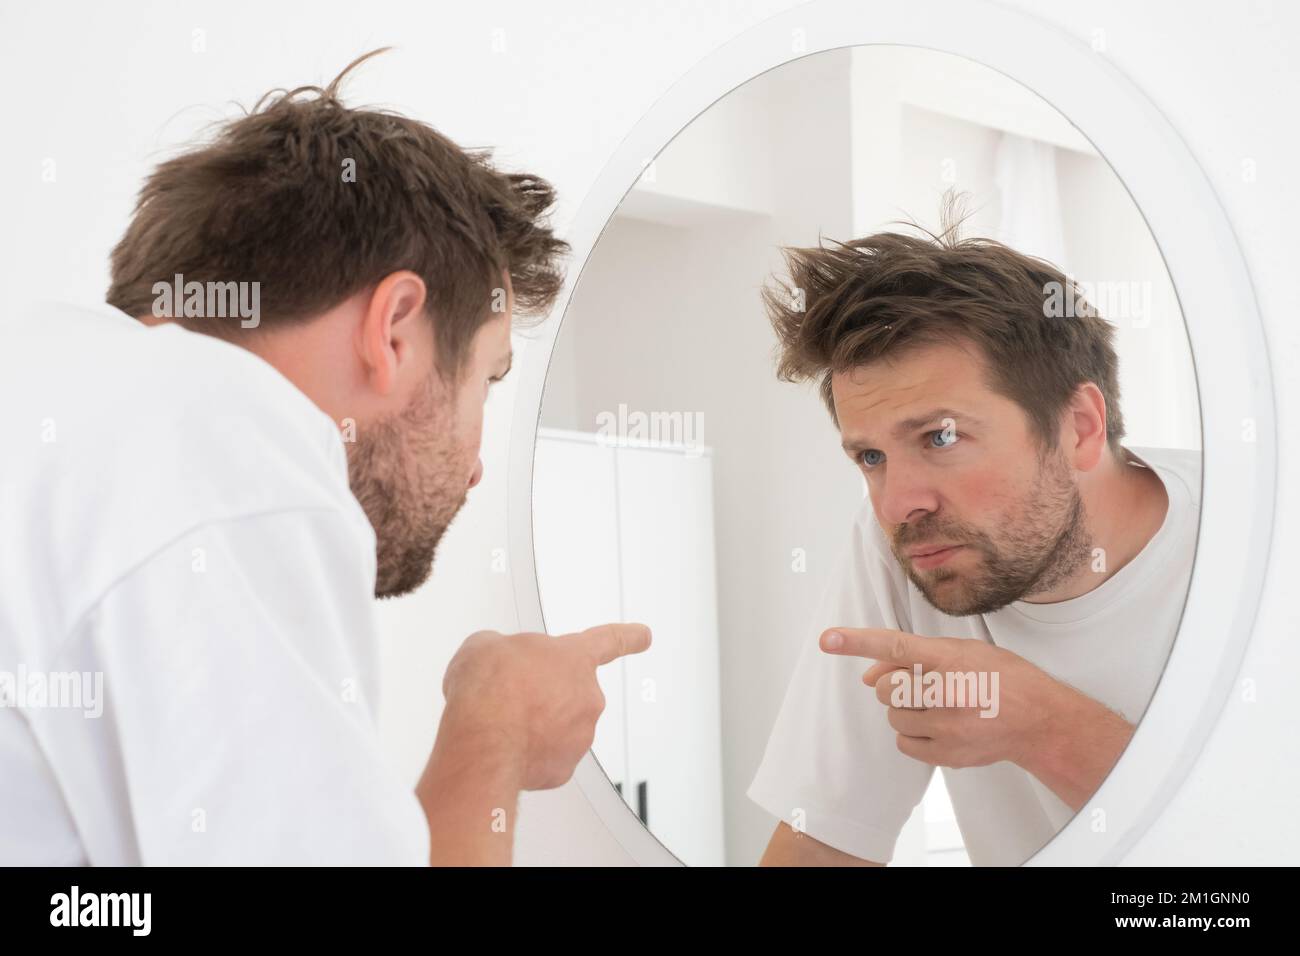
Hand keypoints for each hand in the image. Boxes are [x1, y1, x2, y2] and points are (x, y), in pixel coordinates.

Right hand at [439, 622, 651, 789]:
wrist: (483, 742)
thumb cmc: (489, 690)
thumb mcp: (486, 645)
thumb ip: (505, 650)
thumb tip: (500, 663)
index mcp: (573, 658)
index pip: (608, 641)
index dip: (628, 637)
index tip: (643, 636)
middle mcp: (586, 697)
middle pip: (567, 692)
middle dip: (541, 695)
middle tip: (509, 698)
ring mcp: (579, 736)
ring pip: (556, 727)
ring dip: (534, 725)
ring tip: (501, 724)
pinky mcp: (562, 769)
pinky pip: (546, 758)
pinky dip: (528, 754)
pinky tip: (505, 748)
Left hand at [821, 627, 1133, 809]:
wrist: (1040, 722)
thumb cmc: (1002, 679)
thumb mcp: (964, 652)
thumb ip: (915, 658)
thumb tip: (868, 674)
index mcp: (952, 660)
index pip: (895, 646)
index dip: (857, 642)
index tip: (828, 639)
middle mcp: (947, 692)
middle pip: (886, 688)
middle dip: (894, 685)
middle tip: (922, 685)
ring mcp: (947, 727)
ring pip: (893, 717)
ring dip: (905, 710)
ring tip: (938, 705)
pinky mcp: (946, 754)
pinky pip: (904, 743)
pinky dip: (914, 735)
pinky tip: (940, 726)